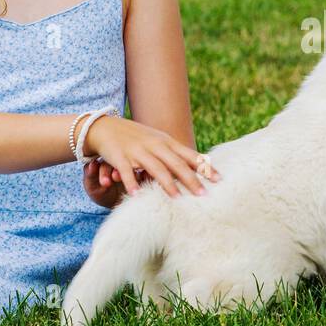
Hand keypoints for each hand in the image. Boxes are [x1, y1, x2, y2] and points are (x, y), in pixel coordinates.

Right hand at [83, 116, 220, 198]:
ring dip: (167, 184)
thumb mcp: (159, 142)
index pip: (190, 156)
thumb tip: (201, 166)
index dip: (204, 168)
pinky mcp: (120, 157)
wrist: (105, 126)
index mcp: (167, 142)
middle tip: (203, 195)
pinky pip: (127, 172)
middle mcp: (155, 145)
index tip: (219, 180)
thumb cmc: (137, 138)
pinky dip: (132, 183)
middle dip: (191, 180)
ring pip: (155, 168)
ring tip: (177, 198)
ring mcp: (138, 151)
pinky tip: (137, 196)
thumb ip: (176, 154)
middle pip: (176, 164)